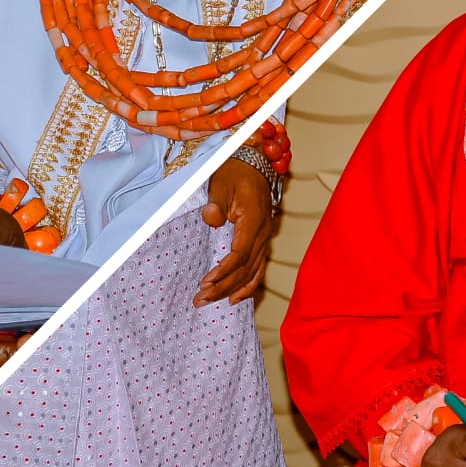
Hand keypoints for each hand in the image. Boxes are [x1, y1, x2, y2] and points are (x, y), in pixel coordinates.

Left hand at [195, 159, 273, 306]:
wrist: (254, 165)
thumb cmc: (236, 173)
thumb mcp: (221, 183)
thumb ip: (217, 203)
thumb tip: (211, 218)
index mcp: (254, 220)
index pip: (241, 253)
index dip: (224, 271)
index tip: (206, 281)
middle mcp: (263, 232)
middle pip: (246, 269)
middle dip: (223, 287)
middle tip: (201, 299)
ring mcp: (264, 238)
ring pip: (252, 272)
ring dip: (232, 289)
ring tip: (211, 302)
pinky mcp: (261, 241)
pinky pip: (258, 269)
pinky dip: (248, 286)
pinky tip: (235, 298)